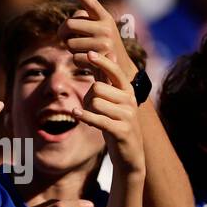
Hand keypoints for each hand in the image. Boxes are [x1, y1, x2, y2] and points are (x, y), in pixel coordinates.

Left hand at [59, 0, 137, 80]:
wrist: (121, 70)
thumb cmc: (105, 47)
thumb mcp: (101, 31)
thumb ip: (87, 22)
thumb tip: (65, 25)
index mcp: (106, 18)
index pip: (92, 4)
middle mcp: (106, 28)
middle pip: (69, 24)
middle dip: (62, 33)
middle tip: (64, 37)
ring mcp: (104, 43)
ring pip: (69, 43)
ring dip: (71, 49)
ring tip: (83, 50)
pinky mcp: (99, 58)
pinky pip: (74, 57)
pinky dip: (77, 61)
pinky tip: (88, 62)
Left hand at [71, 47, 144, 175]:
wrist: (130, 153)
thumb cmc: (117, 123)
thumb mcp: (114, 100)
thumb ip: (108, 79)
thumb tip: (109, 53)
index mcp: (128, 90)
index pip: (115, 71)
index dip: (102, 62)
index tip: (89, 53)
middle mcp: (130, 100)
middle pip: (98, 88)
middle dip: (87, 97)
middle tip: (88, 107)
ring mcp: (127, 115)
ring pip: (96, 103)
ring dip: (87, 110)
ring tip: (90, 117)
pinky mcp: (121, 130)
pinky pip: (98, 119)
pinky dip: (85, 116)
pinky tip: (76, 114)